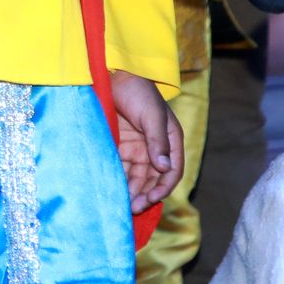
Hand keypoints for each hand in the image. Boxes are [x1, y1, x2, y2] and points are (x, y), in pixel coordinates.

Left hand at [107, 70, 182, 213]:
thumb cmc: (138, 91)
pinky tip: (111, 191)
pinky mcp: (119, 147)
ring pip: (136, 178)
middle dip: (144, 195)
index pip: (172, 171)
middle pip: (152, 179)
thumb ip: (158, 142)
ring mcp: (136, 149)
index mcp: (170, 141)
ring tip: (121, 205)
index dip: (163, 188)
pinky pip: (120, 169)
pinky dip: (118, 181)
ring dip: (131, 192)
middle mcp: (155, 149)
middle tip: (133, 209)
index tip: (151, 200)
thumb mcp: (151, 115)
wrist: (112, 74)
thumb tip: (164, 168)